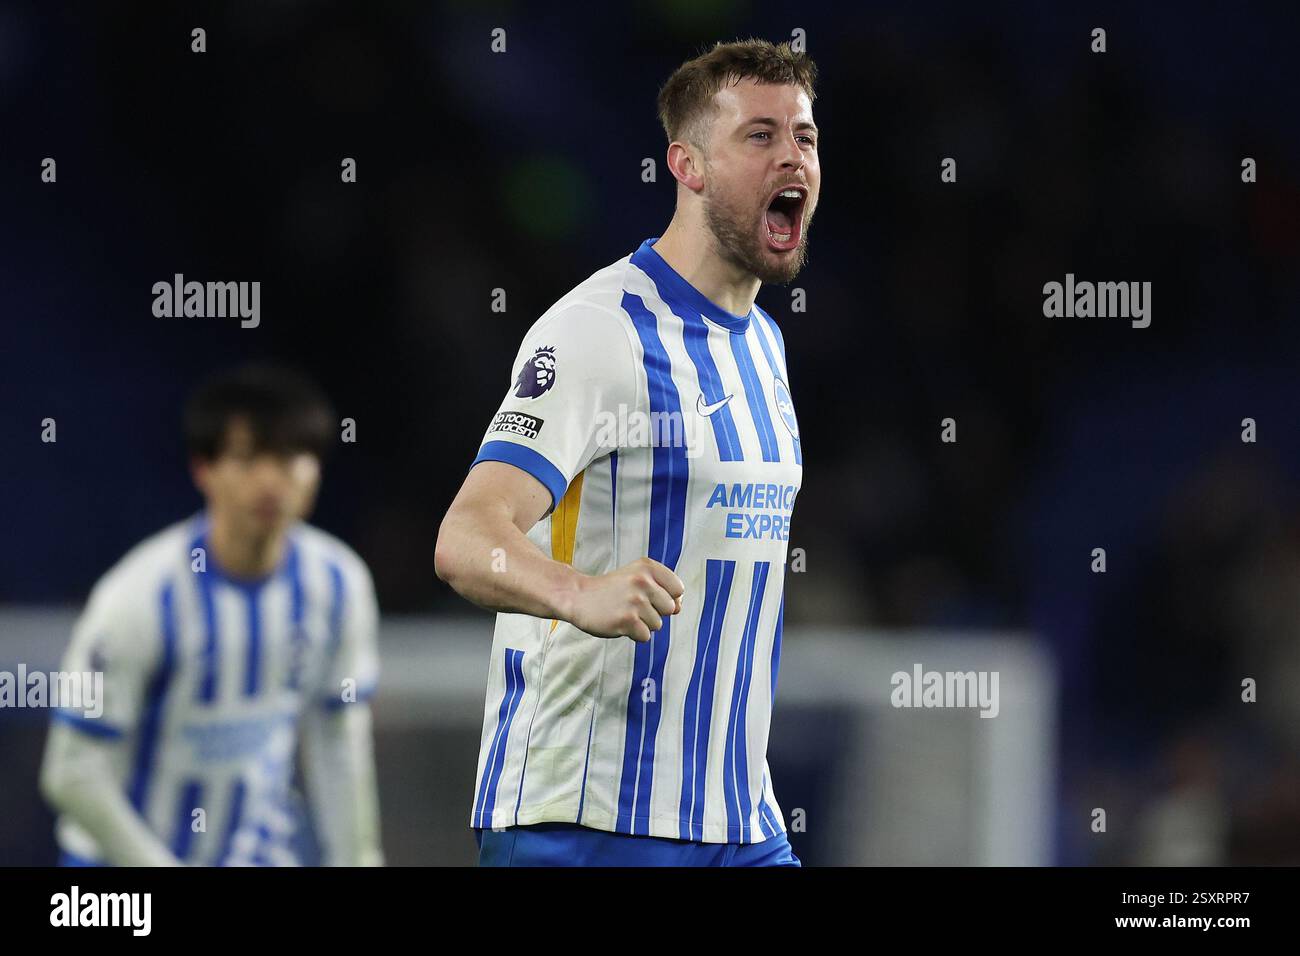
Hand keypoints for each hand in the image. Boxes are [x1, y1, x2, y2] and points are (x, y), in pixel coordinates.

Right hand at [568, 557, 684, 642]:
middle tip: (632, 605)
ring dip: (642, 623)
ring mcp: (634, 601)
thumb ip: (663, 590)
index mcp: (647, 567)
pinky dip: (634, 634)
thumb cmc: (612, 590)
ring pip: (658, 624)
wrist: (577, 597)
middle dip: (655, 612)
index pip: (678, 589)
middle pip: (670, 609)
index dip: (667, 597)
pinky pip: (645, 636)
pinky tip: (619, 622)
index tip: (649, 596)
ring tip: (623, 612)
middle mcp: (642, 581)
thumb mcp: (637, 578)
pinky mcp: (626, 620)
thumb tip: (679, 608)